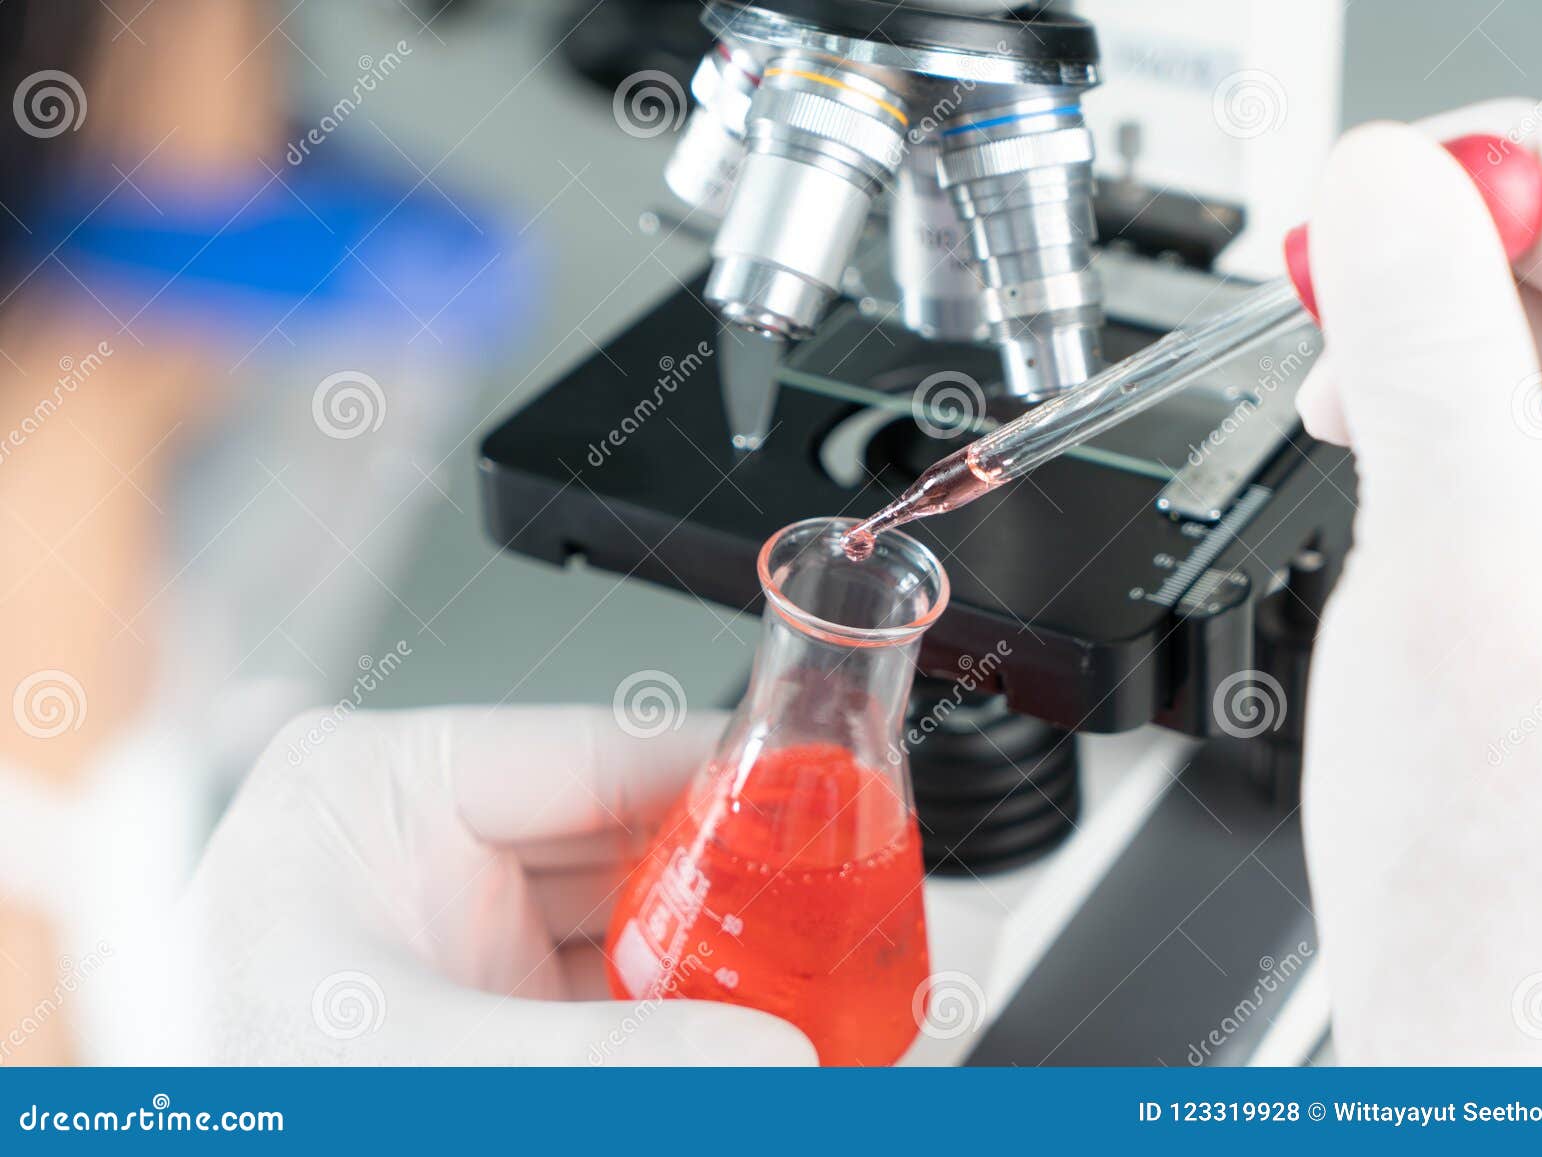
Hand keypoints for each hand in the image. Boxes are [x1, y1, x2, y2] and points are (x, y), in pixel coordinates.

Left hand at [164, 705, 817, 1064]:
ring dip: (714, 963)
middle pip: (626, 840)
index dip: (715, 775)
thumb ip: (601, 1058)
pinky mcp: (487, 1008)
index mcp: (380, 786)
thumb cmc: (210, 1088)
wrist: (186, 1156)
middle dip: (728, 890)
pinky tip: (740, 1035)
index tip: (814, 800)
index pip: (590, 751)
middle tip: (828, 913)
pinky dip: (678, 1024)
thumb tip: (764, 1049)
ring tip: (806, 982)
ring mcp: (463, 930)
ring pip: (630, 925)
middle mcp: (429, 846)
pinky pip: (610, 998)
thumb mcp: (411, 1058)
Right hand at [1296, 103, 1541, 1061]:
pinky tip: (1404, 471)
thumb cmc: (1514, 868)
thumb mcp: (1460, 569)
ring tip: (1358, 416)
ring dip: (1445, 355)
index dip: (1494, 185)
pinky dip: (1460, 426)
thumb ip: (1426, 351)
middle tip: (1344, 323)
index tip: (1369, 207)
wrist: (1509, 1024)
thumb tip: (1382, 187)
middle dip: (1459, 276)